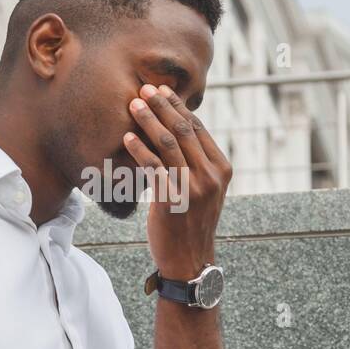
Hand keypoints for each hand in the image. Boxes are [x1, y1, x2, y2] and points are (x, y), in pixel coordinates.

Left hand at [124, 84, 231, 279]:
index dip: (178, 106)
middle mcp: (212, 176)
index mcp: (222, 169)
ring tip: (133, 104)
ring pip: (168, 143)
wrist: (189, 260)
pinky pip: (154, 167)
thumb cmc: (191, 223)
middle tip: (144, 88)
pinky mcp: (173, 200)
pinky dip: (139, 149)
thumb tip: (176, 130)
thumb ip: (197, 163)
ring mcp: (194, 188)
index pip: (198, 128)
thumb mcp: (204, 190)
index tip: (162, 90)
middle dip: (162, 105)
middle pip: (183, 130)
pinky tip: (127, 137)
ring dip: (148, 120)